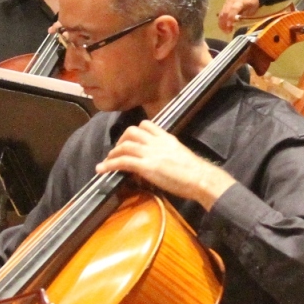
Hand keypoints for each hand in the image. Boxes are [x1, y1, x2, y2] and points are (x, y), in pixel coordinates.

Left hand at [95, 121, 234, 206]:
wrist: (200, 178)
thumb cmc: (195, 171)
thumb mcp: (180, 154)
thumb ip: (168, 152)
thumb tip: (159, 160)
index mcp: (166, 137)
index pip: (146, 125)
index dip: (134, 131)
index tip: (130, 139)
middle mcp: (156, 142)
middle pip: (131, 132)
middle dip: (120, 140)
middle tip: (117, 151)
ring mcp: (150, 153)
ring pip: (124, 146)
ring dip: (112, 153)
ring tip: (107, 161)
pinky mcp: (146, 166)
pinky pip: (123, 162)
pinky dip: (110, 165)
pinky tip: (103, 170)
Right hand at [219, 0, 260, 32]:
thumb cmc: (252, 4)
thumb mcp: (251, 10)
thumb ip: (243, 16)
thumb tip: (235, 23)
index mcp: (240, 0)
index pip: (234, 9)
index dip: (230, 18)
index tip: (229, 26)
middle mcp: (231, 0)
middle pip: (225, 11)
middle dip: (225, 23)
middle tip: (227, 32)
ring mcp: (227, 2)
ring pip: (221, 13)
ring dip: (222, 23)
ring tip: (225, 31)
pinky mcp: (225, 4)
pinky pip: (221, 13)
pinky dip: (221, 20)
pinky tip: (223, 27)